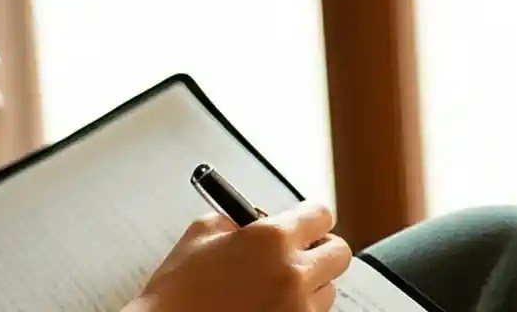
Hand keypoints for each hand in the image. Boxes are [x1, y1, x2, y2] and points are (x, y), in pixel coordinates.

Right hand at [126, 201, 351, 311]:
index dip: (311, 216)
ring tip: (273, 286)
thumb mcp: (200, 234)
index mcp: (271, 239)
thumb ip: (235, 219)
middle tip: (299, 251)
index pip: (320, 214)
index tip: (306, 220)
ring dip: (309, 283)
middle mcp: (293, 273)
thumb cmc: (178, 291)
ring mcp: (298, 309)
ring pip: (328, 289)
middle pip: (339, 252)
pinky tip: (266, 305)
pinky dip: (296, 308)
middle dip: (320, 248)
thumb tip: (253, 220)